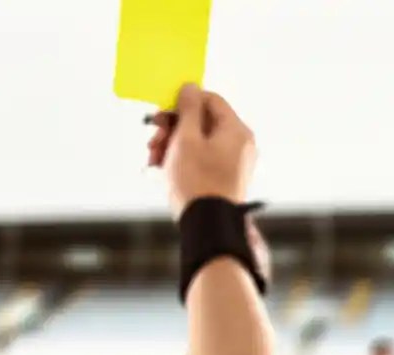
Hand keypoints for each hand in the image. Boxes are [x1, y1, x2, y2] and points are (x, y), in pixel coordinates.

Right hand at [147, 85, 255, 218]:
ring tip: (153, 160)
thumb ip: (188, 109)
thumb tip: (190, 86)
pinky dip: (183, 162)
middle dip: (173, 130)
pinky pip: (203, 162)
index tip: (161, 115)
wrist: (208, 227)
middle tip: (153, 141)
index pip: (210, 100)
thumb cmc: (197, 182)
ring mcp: (235, 165)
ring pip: (199, 144)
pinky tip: (162, 171)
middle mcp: (241, 145)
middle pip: (203, 123)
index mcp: (236, 130)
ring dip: (173, 147)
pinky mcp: (226, 181)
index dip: (182, 103)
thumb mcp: (186, 139)